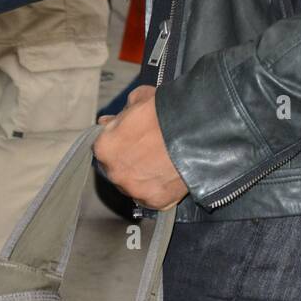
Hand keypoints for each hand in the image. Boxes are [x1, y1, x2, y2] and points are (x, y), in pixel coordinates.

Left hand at [95, 85, 186, 209]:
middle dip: (130, 160)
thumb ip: (119, 114)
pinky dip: (160, 188)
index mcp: (105, 147)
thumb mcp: (138, 98)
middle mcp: (114, 173)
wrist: (196, 126)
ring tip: (163, 162)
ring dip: (143, 176)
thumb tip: (107, 122)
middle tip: (150, 149)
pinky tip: (170, 175)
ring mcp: (135, 190)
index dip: (120, 141)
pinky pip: (154, 198)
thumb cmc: (165, 110)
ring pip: (135, 185)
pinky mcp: (156, 201)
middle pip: (118, 169)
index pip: (104, 148)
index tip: (133, 138)